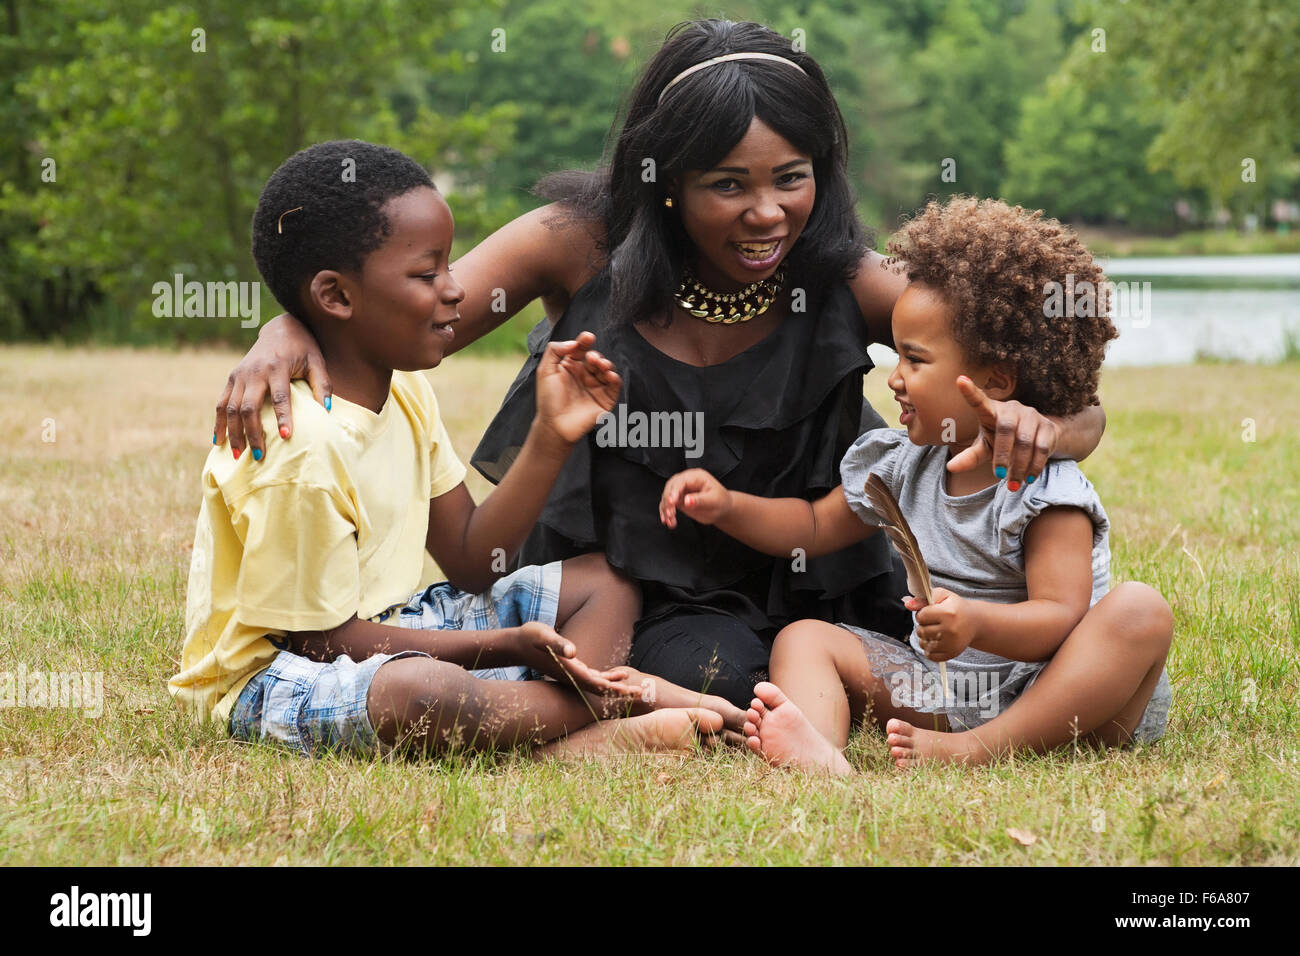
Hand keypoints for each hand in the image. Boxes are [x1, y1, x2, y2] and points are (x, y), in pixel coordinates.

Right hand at [213, 313, 329, 458]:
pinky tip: (219, 440)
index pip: (279, 396)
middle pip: (249, 407)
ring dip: (233, 433)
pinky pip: (221, 403)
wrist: (280, 328)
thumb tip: (327, 410)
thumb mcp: (317, 361)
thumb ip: (323, 384)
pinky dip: (219, 422)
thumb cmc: (303, 348)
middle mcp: (254, 372)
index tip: (285, 437)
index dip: (282, 416)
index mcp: (277, 367)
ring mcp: (239, 375)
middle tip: (259, 457)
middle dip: (252, 433)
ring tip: (237, 456)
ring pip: (230, 408)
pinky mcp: (232, 378)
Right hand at [514, 622, 642, 697]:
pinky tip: (620, 673)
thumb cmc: (531, 637)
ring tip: (636, 687)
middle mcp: (573, 676)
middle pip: (601, 689)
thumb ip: (558, 644)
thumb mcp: (544, 636)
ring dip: (617, 687)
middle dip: (621, 692)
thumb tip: (572, 652)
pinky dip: (608, 678)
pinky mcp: (572, 669)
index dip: (615, 688)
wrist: (518, 644)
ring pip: (599, 685)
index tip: (631, 692)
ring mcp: (573, 674)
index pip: (597, 684)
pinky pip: (594, 678)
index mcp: (570, 670)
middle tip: (642, 694)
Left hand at [533, 331, 621, 446]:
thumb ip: (555, 350)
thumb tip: (574, 342)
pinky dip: (615, 377)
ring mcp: (596, 386)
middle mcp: (584, 375)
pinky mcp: (606, 399)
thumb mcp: (545, 371)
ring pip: (607, 369)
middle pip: (596, 358)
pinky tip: (610, 374)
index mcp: (571, 366)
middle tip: (592, 358)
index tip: (588, 337)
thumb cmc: (548, 400)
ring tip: (600, 365)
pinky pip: (615, 385)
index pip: (581, 349)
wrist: (555, 425)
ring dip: (606, 364)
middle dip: (596, 355)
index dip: (585, 341)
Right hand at [659, 468, 731, 528]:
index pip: (681, 481)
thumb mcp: (713, 501)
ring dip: (666, 509)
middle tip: (670, 514)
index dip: (674, 491)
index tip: (672, 502)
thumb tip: (687, 500)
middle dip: (668, 501)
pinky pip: (667, 504)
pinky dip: (665, 512)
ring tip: (670, 521)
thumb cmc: (720, 502)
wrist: (721, 509)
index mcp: (696, 477)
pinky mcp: (677, 499)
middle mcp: (686, 481)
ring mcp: (681, 490)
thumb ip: (700, 500)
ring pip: (667, 496)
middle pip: (670, 487)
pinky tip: (668, 521)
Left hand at [907, 588, 977, 661]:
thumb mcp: (942, 596)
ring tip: (935, 631)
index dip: (922, 614)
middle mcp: (950, 629)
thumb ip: (923, 599)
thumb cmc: (956, 607)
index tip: (930, 613)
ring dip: (925, 638)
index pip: (921, 616)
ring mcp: (952, 644)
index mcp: (948, 613)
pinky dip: (929, 650)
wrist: (975, 621)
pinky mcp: (952, 653)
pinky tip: (936, 641)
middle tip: (934, 622)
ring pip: (924, 644)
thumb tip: (907, 604)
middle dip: (923, 626)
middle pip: (921, 631)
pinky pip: (930, 656)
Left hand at [946, 376, 1058, 488]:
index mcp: (991, 411)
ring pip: (1025, 441)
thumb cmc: (1002, 440)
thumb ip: (970, 456)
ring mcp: (1031, 415)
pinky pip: (1042, 447)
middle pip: (1006, 428)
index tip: (960, 381)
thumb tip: (950, 467)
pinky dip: (1035, 466)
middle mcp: (1011, 409)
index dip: (970, 392)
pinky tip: (1028, 479)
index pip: (979, 400)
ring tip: (1012, 485)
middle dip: (1002, 454)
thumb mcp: (985, 447)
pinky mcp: (1048, 426)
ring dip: (1019, 465)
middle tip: (999, 476)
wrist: (1038, 437)